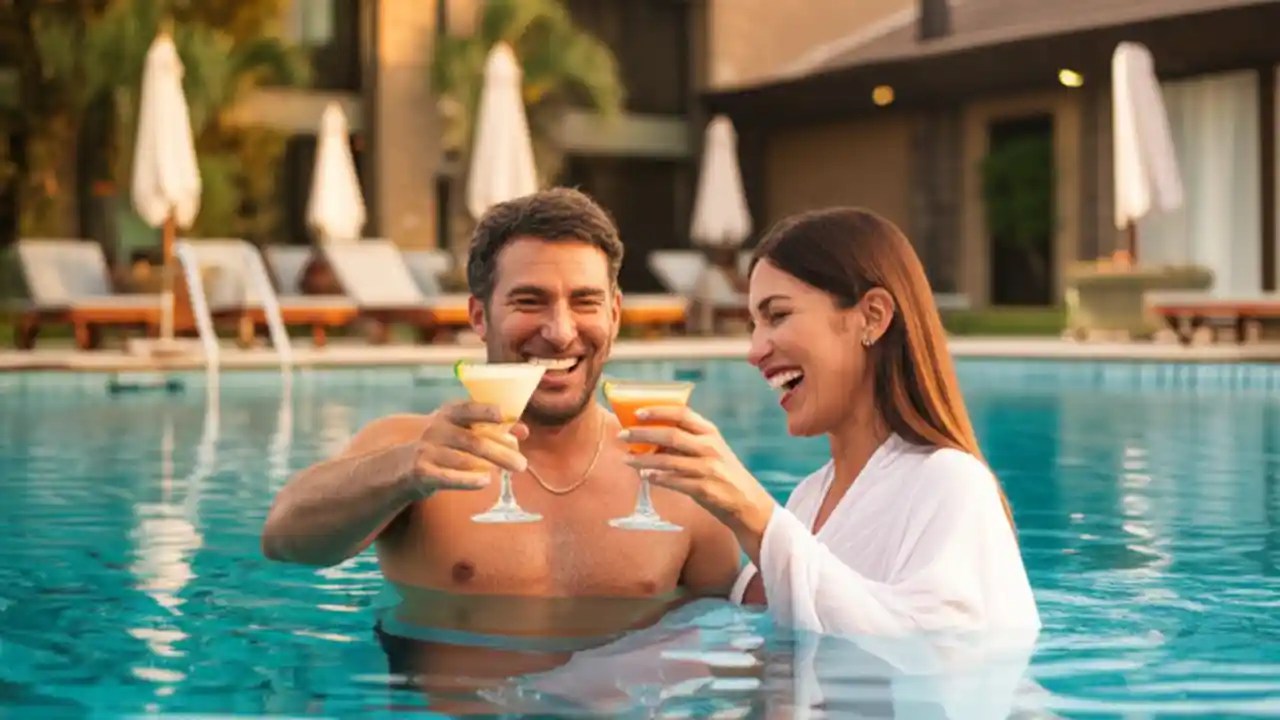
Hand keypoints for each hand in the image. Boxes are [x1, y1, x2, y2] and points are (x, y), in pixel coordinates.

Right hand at [405, 401, 529, 495]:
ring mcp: (427, 450)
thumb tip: (524, 431)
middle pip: (473, 440)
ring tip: (511, 471)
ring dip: (490, 465)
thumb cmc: (441, 445)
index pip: (467, 408)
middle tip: (522, 464)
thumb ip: (492, 430)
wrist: (400, 465)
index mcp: (448, 414)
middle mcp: (437, 429)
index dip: (485, 410)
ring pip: (463, 459)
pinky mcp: (421, 472)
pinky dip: (468, 480)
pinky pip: (448, 477)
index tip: (504, 415)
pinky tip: (485, 481)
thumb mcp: (461, 431)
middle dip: (501, 451)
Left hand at [621, 407, 774, 554]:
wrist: (747, 502)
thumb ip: (686, 442)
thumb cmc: (723, 473)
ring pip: (668, 461)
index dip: (658, 411)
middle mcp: (710, 447)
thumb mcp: (711, 450)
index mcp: (710, 432)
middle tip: (622, 435)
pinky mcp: (705, 489)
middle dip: (642, 434)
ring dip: (643, 460)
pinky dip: (658, 478)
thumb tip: (650, 438)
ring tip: (627, 459)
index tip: (637, 412)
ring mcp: (708, 468)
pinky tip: (645, 477)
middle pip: (670, 436)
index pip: (682, 414)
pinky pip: (675, 482)